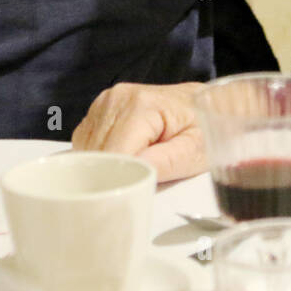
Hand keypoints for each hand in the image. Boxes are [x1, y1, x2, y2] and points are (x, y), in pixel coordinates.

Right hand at [71, 82, 206, 181]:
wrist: (204, 102)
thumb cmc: (203, 127)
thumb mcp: (196, 151)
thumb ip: (166, 162)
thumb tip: (133, 173)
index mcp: (142, 105)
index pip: (114, 153)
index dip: (120, 178)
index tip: (135, 191)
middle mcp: (118, 98)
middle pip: (96, 153)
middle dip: (112, 173)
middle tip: (138, 182)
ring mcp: (106, 101)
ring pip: (87, 149)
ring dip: (104, 165)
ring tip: (135, 165)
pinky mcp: (101, 108)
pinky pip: (86, 142)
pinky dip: (100, 155)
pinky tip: (124, 155)